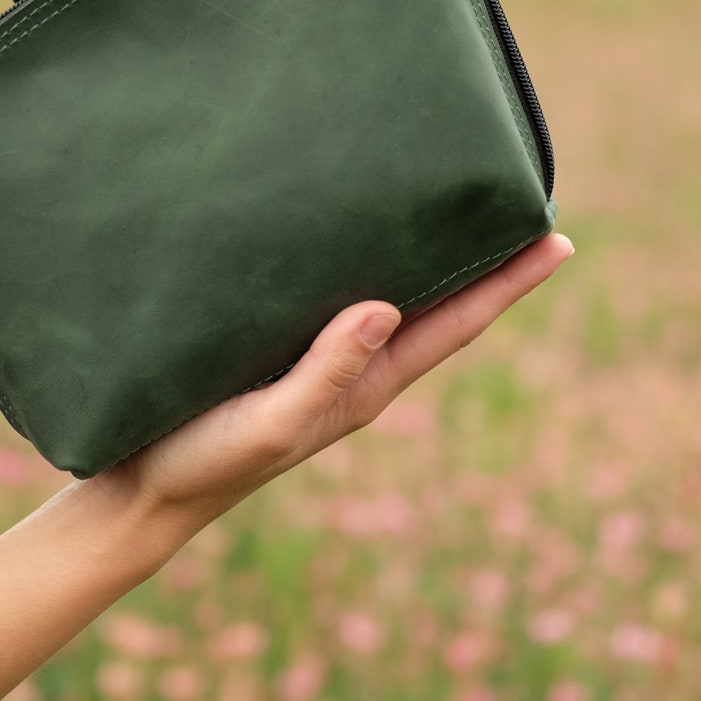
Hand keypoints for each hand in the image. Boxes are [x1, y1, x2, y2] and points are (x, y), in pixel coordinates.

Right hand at [105, 232, 573, 528]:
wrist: (139, 497)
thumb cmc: (203, 464)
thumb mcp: (271, 424)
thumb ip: (326, 373)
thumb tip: (387, 307)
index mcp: (365, 388)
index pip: (454, 326)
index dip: (507, 285)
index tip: (560, 241)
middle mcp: (353, 371)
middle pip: (437, 307)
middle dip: (484, 262)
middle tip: (521, 203)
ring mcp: (317, 362)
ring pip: (392, 299)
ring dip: (428, 258)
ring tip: (455, 204)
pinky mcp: (275, 350)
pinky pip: (337, 298)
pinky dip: (365, 262)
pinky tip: (357, 233)